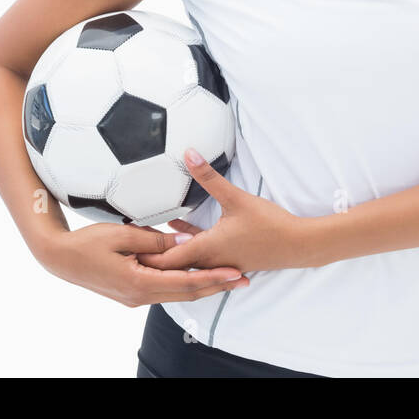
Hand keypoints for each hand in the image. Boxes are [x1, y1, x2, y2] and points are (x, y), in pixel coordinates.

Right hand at [37, 220, 249, 307]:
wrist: (60, 259)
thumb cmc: (88, 243)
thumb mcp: (123, 235)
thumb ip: (155, 240)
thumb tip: (184, 242)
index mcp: (140, 283)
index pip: (187, 282)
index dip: (214, 278)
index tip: (236, 273)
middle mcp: (140, 296)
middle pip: (188, 292)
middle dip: (217, 286)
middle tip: (244, 279)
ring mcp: (136, 297)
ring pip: (178, 292)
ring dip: (203, 285)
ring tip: (228, 277)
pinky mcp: (132, 292)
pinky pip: (165, 289)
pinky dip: (184, 282)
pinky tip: (197, 274)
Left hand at [135, 148, 315, 273]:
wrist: (297, 245)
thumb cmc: (268, 225)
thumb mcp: (235, 197)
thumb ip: (209, 177)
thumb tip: (189, 154)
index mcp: (204, 250)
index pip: (163, 259)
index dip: (141, 254)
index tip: (121, 247)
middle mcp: (208, 262)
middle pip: (169, 264)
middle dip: (148, 254)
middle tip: (123, 243)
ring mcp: (218, 264)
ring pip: (184, 261)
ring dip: (166, 250)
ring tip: (145, 236)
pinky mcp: (227, 260)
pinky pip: (199, 255)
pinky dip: (185, 244)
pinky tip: (177, 227)